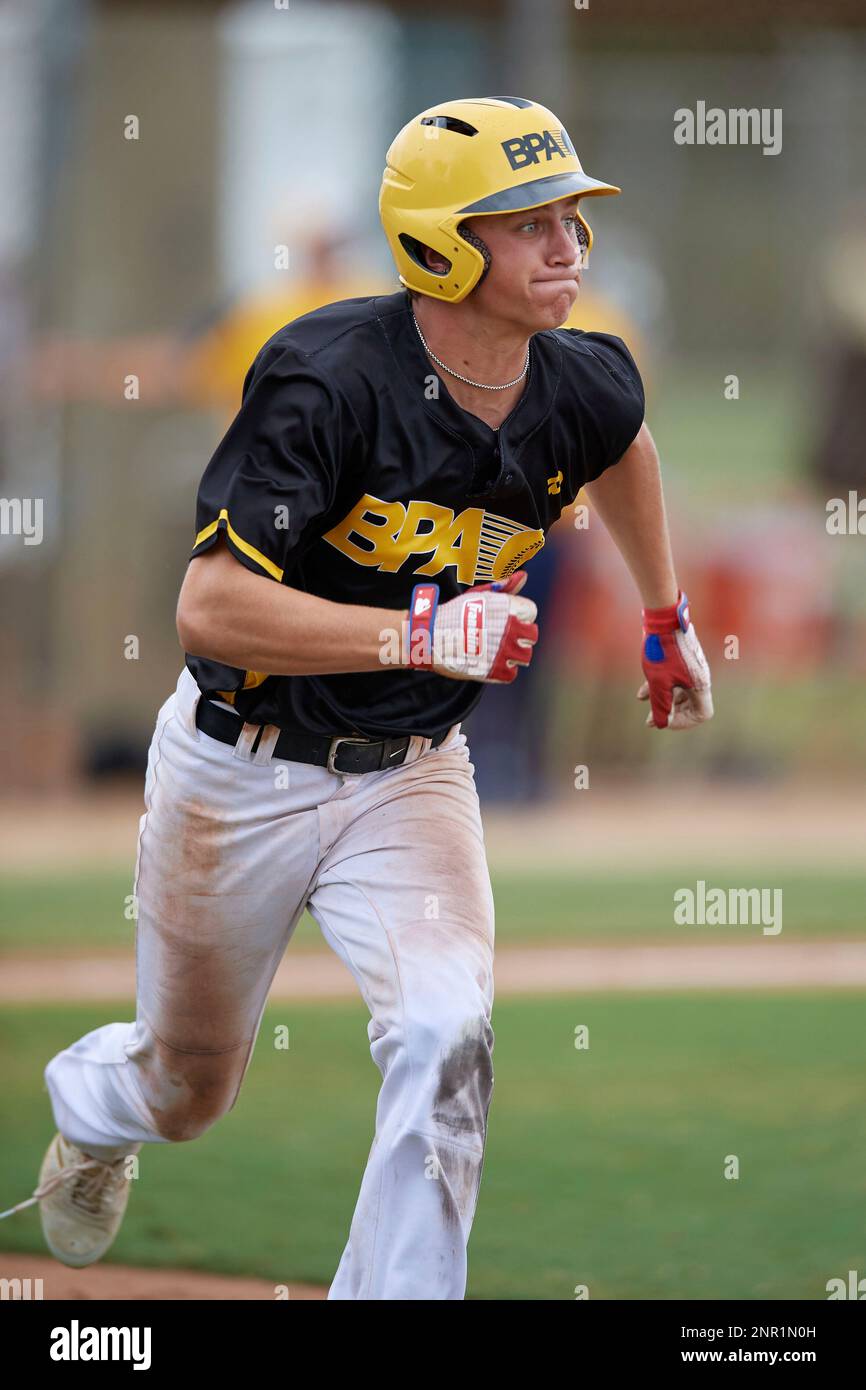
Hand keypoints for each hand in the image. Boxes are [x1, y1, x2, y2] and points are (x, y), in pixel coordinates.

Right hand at [404, 572, 537, 682]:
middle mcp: (509, 629)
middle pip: (531, 635)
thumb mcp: (477, 595)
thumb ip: (503, 588)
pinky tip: (492, 663)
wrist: (430, 637)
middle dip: (520, 636)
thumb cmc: (452, 614)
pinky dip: (504, 671)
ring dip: (514, 655)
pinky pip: (511, 673)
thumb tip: (522, 576)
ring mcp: (503, 651)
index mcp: (506, 607)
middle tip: (504, 638)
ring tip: (498, 651)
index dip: (521, 616)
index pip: (531, 612)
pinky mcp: (494, 670)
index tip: (509, 620)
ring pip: (524, 656)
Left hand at [637, 590, 713, 729]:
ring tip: (646, 704)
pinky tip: (641, 694)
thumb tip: (660, 724)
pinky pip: (674, 679)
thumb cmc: (663, 652)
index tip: (665, 720)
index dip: (684, 722)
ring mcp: (692, 667)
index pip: (702, 714)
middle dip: (671, 714)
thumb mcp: (659, 683)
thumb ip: (660, 706)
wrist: (663, 619)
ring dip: (664, 700)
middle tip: (652, 720)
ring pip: (680, 692)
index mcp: (700, 685)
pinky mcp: (682, 659)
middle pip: (691, 705)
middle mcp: (700, 677)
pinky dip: (660, 687)